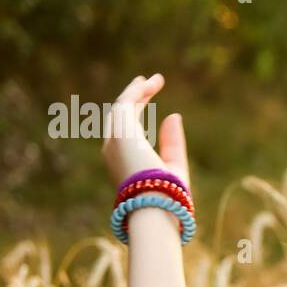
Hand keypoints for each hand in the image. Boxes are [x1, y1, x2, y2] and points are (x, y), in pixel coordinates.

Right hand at [102, 73, 191, 192]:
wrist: (157, 207)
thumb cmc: (167, 196)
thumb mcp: (173, 165)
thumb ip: (172, 142)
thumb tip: (173, 115)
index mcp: (122, 160)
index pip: (126, 129)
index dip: (136, 111)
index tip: (149, 97)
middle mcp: (112, 149)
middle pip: (120, 116)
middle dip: (133, 98)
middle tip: (148, 82)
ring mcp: (114, 140)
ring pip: (122, 107)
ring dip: (137, 91)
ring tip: (154, 79)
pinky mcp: (122, 132)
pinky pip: (126, 103)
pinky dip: (137, 91)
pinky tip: (151, 83)